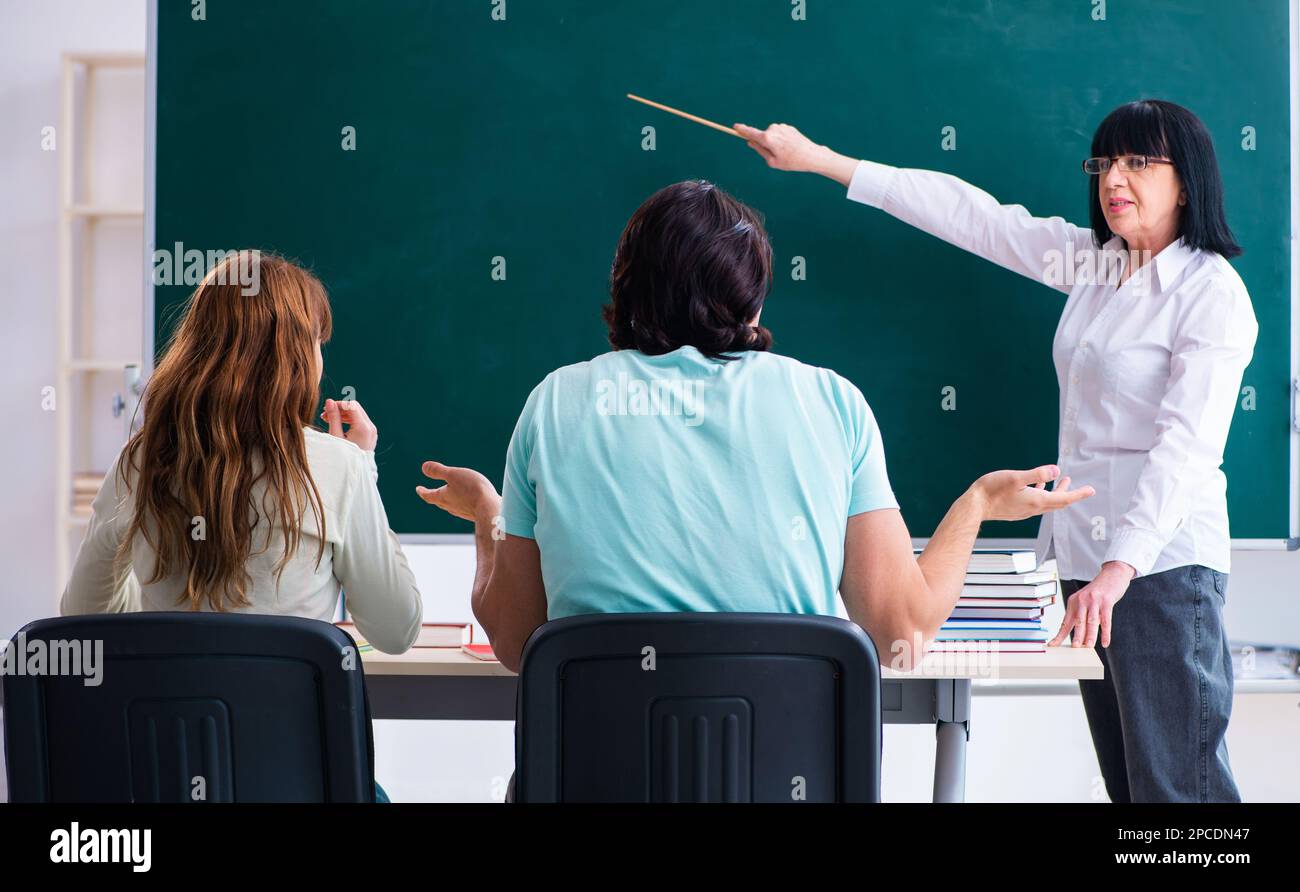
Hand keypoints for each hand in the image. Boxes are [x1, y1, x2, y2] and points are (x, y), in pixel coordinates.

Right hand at [321, 398, 377, 451]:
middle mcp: (371, 427)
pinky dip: (349, 419)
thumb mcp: (335, 436)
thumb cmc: (343, 456)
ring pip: (357, 413)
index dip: (338, 404)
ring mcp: (372, 431)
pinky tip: (337, 423)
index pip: (351, 405)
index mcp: (363, 428)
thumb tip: (329, 401)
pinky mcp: (371, 434)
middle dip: (340, 409)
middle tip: (324, 415)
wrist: (355, 473)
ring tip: (328, 419)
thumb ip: (333, 418)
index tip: (325, 409)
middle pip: (355, 408)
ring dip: (343, 414)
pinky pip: (360, 421)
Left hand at [416, 461, 500, 523]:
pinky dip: (462, 503)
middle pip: (439, 502)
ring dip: (449, 500)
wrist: (491, 508)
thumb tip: (424, 467)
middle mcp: (451, 507)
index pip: (428, 495)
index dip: (422, 491)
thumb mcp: (453, 475)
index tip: (418, 489)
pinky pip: (464, 508)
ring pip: (452, 506)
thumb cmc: (471, 489)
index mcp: (443, 497)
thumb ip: (438, 471)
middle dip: (434, 496)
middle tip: (431, 493)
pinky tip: (468, 501)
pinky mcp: (474, 514)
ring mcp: (463, 512)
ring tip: (450, 495)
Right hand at [733, 122, 827, 171]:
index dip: (742, 130)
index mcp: (767, 138)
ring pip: (771, 135)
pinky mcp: (788, 127)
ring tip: (785, 152)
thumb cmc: (791, 161)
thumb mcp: (772, 161)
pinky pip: (779, 134)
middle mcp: (773, 129)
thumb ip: (759, 150)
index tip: (735, 127)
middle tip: (776, 156)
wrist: (810, 155)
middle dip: (764, 144)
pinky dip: (781, 140)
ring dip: (774, 142)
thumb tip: (750, 141)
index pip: (750, 132)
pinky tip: (790, 147)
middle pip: (761, 136)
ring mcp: (781, 126)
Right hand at [969, 465, 1094, 521]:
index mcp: (1036, 500)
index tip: (1091, 490)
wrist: (974, 506)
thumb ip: (1036, 474)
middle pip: (1058, 502)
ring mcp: (1025, 511)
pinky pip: (1037, 504)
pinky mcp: (1017, 510)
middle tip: (1082, 487)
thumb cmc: (992, 490)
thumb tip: (1056, 470)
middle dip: (1071, 494)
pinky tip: (1037, 488)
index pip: (1064, 498)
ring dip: (1057, 493)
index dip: (1079, 494)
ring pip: (1048, 503)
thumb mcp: (1015, 477)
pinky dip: (1044, 495)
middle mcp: (1033, 508)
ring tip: (1062, 482)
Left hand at [1048, 561, 1134, 647]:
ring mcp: (1095, 601)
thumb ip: (1081, 614)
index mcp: (1073, 601)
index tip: (1053, 644)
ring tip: (1088, 647)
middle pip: (1078, 622)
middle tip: (1074, 648)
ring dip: (1090, 636)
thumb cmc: (1098, 591)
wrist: (1112, 574)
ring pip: (1091, 622)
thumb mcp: (1085, 599)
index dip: (1060, 634)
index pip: (1066, 621)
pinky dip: (1105, 633)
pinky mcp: (1107, 602)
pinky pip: (1106, 620)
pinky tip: (1105, 642)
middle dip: (1076, 636)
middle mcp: (1082, 601)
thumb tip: (1080, 634)